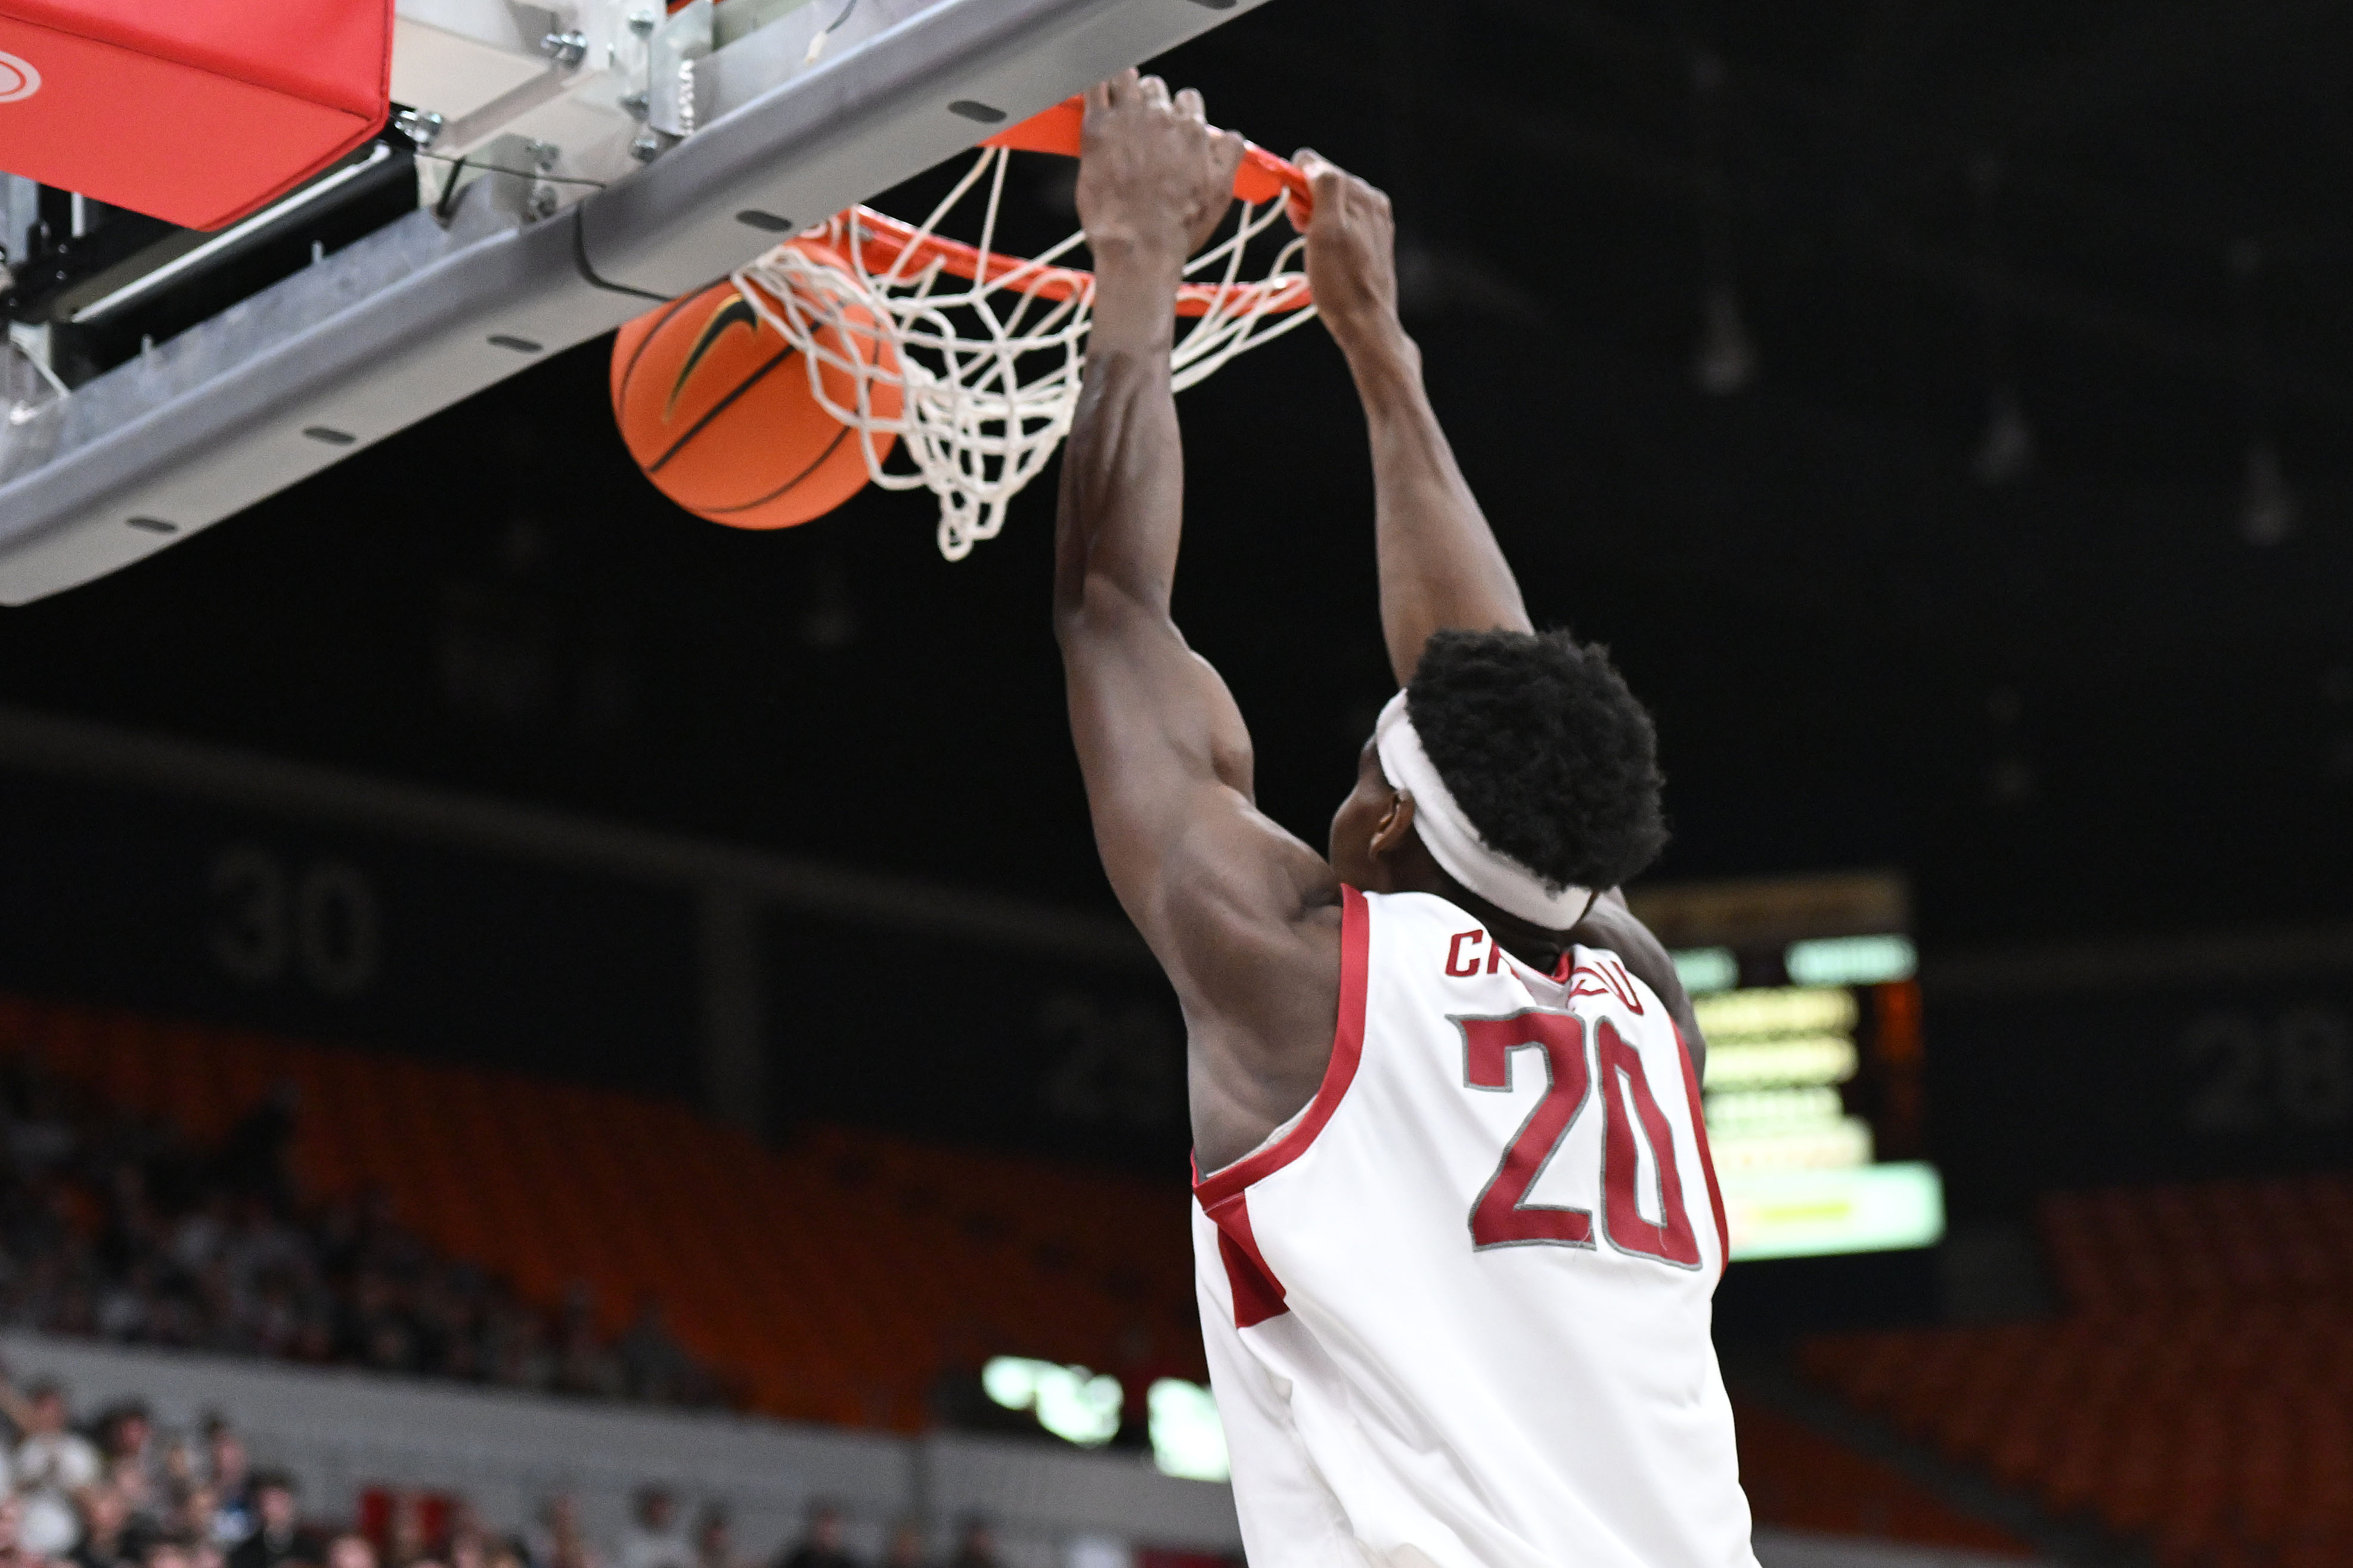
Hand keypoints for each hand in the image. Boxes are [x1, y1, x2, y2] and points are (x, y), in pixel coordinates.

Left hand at [1077, 71, 1245, 271]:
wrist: (1139, 247)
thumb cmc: (1179, 229)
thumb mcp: (1220, 195)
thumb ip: (1228, 157)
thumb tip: (1229, 137)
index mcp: (1194, 131)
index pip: (1188, 100)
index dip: (1177, 114)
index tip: (1169, 129)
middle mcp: (1163, 118)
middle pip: (1156, 89)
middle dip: (1149, 102)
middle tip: (1139, 124)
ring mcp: (1129, 119)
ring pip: (1127, 79)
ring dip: (1123, 87)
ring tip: (1116, 101)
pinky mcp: (1098, 127)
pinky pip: (1094, 87)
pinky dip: (1094, 86)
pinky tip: (1093, 95)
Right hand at [1294, 152, 1404, 358]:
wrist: (1367, 324)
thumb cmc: (1341, 283)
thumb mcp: (1326, 231)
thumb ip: (1323, 188)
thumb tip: (1310, 160)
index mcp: (1363, 194)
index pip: (1315, 166)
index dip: (1295, 188)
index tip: (1295, 218)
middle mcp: (1372, 201)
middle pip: (1322, 184)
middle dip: (1304, 204)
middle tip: (1303, 236)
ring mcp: (1373, 220)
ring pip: (1328, 204)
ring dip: (1312, 221)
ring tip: (1315, 250)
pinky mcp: (1371, 240)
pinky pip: (1339, 222)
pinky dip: (1325, 233)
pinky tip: (1326, 256)